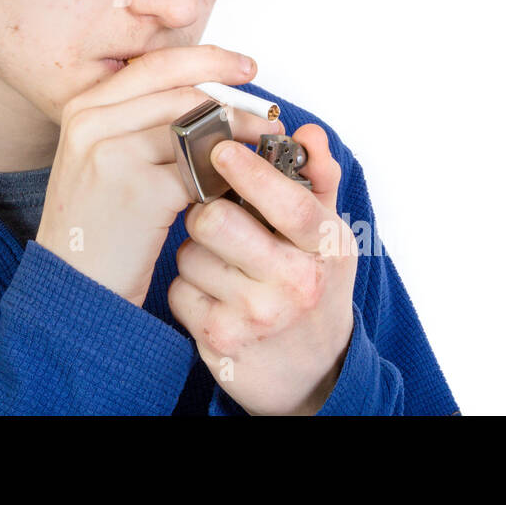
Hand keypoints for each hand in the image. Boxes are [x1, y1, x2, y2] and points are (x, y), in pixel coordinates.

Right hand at [35, 46, 284, 307]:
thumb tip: (203, 95)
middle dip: (235, 104)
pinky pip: (200, 171)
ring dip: (237, 141)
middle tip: (268, 121)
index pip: (156, 65)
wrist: (72, 288)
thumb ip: (135, 123)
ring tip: (259, 155)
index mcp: (83, 107)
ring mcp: (112, 153)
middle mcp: (91, 122)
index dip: (209, 60)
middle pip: (181, 91)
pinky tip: (234, 191)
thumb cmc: (94, 226)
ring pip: (194, 128)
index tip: (246, 68)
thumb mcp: (98, 160)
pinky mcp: (140, 190)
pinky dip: (225, 180)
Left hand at [168, 122, 357, 414]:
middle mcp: (295, 283)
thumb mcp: (327, 236)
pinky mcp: (220, 340)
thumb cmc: (313, 287)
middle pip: (218, 221)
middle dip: (208, 212)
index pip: (289, 202)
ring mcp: (257, 315)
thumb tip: (308, 133)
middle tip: (217, 218)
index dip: (251, 172)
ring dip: (197, 252)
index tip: (221, 149)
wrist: (313, 371)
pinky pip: (178, 288)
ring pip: (190, 253)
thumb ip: (318, 179)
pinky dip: (188, 287)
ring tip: (222, 263)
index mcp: (324, 247)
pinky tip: (212, 294)